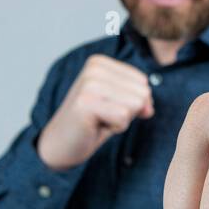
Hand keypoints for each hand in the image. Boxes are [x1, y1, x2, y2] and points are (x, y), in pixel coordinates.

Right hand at [36, 54, 154, 170]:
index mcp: (100, 62)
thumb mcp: (120, 103)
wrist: (60, 145)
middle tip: (102, 115)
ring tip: (99, 120)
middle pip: (142, 92)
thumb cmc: (91, 123)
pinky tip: (95, 126)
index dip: (131, 101)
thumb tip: (149, 109)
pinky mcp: (86, 103)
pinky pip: (124, 117)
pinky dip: (115, 127)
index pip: (143, 81)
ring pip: (136, 104)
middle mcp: (94, 68)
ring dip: (122, 120)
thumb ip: (139, 98)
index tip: (106, 107)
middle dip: (128, 111)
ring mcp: (89, 84)